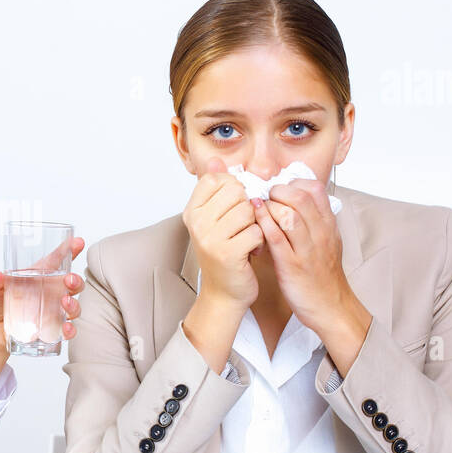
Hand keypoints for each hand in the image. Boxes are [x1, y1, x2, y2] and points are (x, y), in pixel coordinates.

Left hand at [0, 236, 85, 394]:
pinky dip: (70, 329)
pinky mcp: (50, 330)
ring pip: (73, 305)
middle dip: (75, 280)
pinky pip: (66, 329)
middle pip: (71, 283)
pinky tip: (66, 328)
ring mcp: (51, 312)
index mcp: (37, 277)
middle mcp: (48, 293)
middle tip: (68, 280)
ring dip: (74, 304)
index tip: (77, 243)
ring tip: (64, 303)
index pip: (56, 260)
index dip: (69, 250)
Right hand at [183, 156, 262, 310]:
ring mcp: (210, 238)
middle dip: (248, 209)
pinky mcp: (227, 253)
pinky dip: (260, 242)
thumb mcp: (215, 218)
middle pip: (237, 193)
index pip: (219, 179)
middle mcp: (196, 222)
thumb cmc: (223, 253)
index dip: (234, 191)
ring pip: (249, 211)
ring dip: (255, 226)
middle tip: (241, 228)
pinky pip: (257, 231)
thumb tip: (215, 160)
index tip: (232, 210)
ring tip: (245, 239)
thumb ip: (216, 188)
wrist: (224, 292)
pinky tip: (251, 251)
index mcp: (192, 210)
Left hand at [254, 177, 350, 330]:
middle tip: (265, 195)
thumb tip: (296, 201)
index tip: (279, 188)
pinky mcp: (292, 266)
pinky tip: (254, 218)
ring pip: (289, 215)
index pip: (315, 189)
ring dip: (269, 206)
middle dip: (278, 190)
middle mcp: (320, 234)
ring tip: (256, 206)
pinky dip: (264, 224)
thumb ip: (314, 221)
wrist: (331, 307)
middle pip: (300, 197)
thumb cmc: (323, 275)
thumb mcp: (326, 242)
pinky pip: (277, 238)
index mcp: (328, 225)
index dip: (294, 183)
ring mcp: (307, 249)